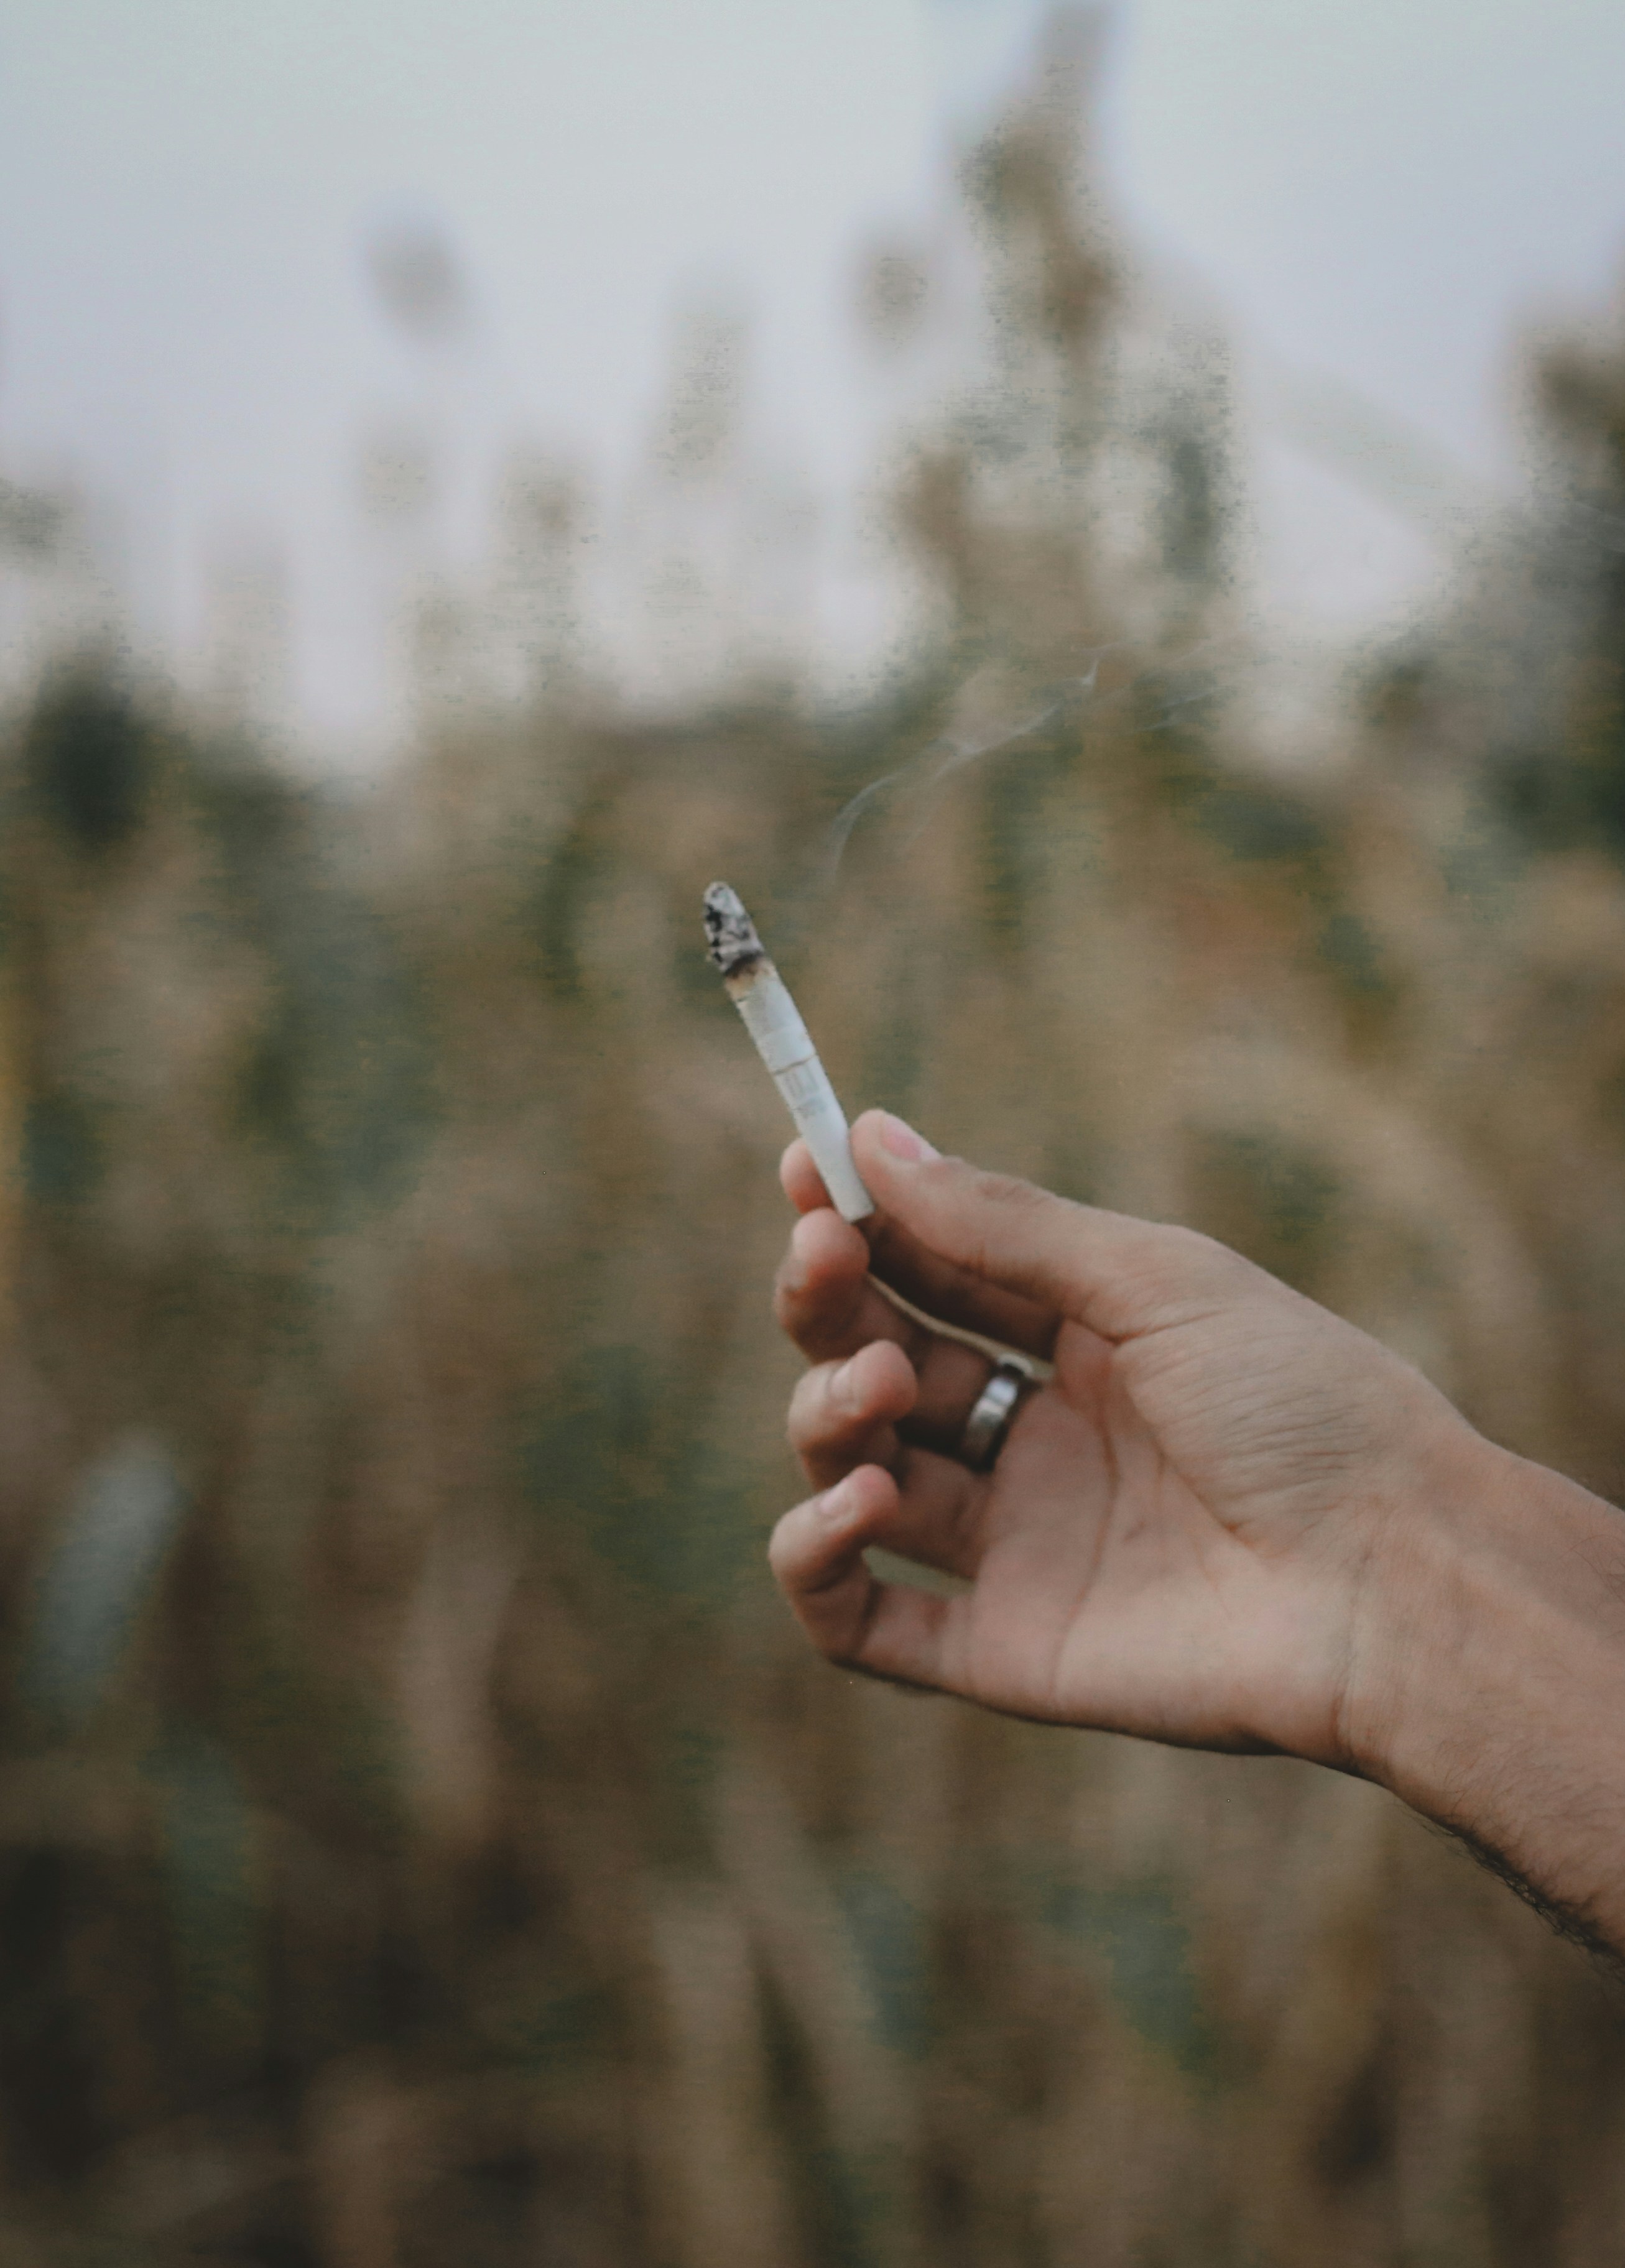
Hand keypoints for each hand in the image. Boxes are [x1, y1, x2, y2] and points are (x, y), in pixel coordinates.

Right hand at [770, 1110, 1481, 1771]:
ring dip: (827, 1414)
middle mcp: (1037, 1442)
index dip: (861, 1224)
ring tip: (881, 1387)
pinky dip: (814, 1559)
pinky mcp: (999, 1648)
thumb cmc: (1303, 1407)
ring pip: (851, 1472)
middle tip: (823, 1259)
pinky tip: (855, 1500)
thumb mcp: (1153, 1280)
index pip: (933, 1273)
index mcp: (1086, 1344)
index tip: (807, 1167)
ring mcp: (1014, 1545)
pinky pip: (858, 1620)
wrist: (1396, 1581)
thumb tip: (870, 1136)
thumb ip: (1003, 1223)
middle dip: (829, 1302)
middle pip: (875, 1360)